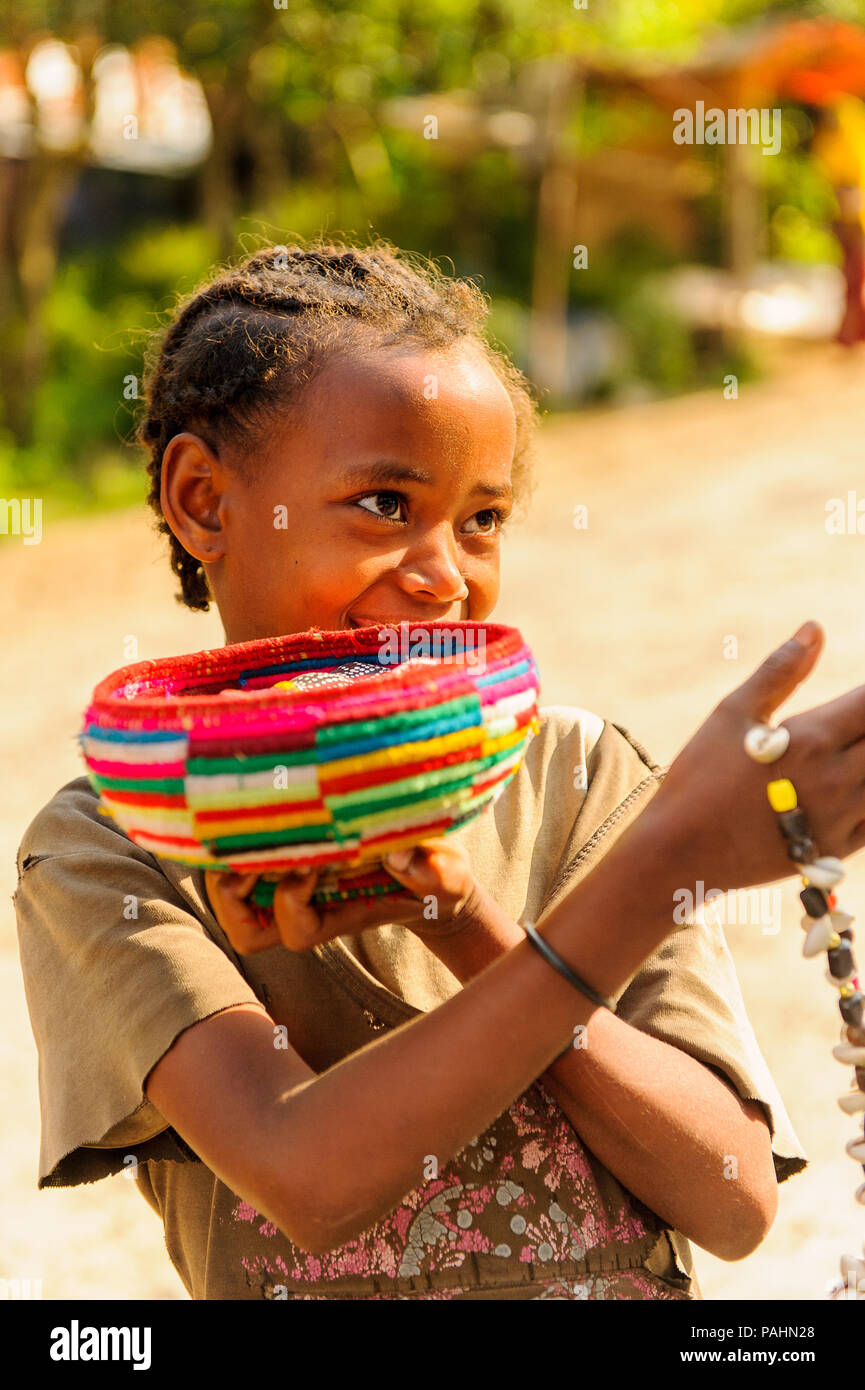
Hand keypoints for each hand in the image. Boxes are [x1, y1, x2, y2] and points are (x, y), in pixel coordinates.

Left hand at [203, 838, 481, 956]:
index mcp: (341, 916)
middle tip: (252, 851)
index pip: (297, 933)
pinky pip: (236, 860)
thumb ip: (435, 872)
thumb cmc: (439, 877)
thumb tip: (397, 853)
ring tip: (244, 829)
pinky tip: (252, 806)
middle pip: (243, 926)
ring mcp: (290, 884)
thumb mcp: (449, 876)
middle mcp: (306, 907)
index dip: (291, 902)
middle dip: (236, 891)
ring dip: (226, 864)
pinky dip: (232, 840)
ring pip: (228, 897)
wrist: (432, 871)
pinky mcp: (286, 855)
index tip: (315, 864)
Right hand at [642, 620, 864, 893]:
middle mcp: (836, 780)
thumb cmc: (699, 776)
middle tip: (857, 719)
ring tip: (857, 746)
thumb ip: (779, 671)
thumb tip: (815, 628)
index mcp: (812, 739)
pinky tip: (858, 780)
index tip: (862, 693)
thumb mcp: (732, 714)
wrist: (681, 852)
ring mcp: (841, 819)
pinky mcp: (839, 849)